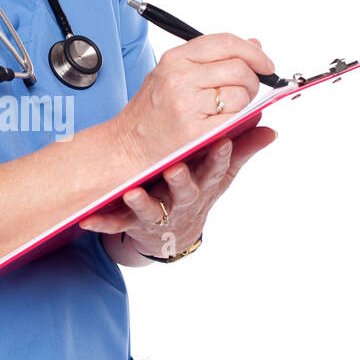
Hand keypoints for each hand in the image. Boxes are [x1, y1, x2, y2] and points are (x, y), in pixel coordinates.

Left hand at [79, 122, 277, 256]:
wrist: (172, 231)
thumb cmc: (198, 189)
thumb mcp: (222, 174)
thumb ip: (243, 149)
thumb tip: (270, 129)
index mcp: (205, 180)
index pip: (216, 167)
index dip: (220, 155)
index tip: (222, 141)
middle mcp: (183, 197)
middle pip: (186, 190)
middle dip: (182, 181)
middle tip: (176, 168)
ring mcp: (159, 211)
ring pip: (152, 209)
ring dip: (143, 202)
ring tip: (133, 193)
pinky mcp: (134, 222)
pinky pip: (117, 223)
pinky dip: (104, 222)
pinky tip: (89, 219)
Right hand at [111, 32, 276, 171]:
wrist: (127, 146)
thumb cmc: (151, 112)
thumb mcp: (174, 74)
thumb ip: (213, 59)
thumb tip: (254, 44)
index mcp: (175, 59)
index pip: (226, 42)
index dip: (252, 52)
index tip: (265, 64)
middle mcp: (180, 77)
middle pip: (239, 68)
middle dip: (252, 82)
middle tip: (245, 93)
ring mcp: (187, 104)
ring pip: (241, 94)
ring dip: (243, 105)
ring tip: (224, 112)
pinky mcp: (195, 131)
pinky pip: (235, 119)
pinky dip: (236, 122)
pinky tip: (219, 126)